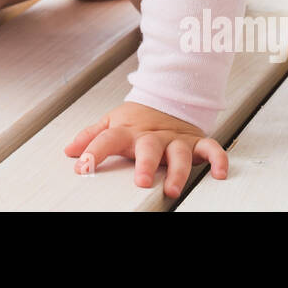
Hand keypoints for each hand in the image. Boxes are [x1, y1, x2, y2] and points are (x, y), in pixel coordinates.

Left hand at [63, 101, 227, 195]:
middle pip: (148, 147)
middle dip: (145, 164)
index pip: (107, 139)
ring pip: (178, 153)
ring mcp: (174, 139)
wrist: (167, 99)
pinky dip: (217, 159)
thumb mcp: (110, 123)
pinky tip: (218, 173)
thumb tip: (69, 151)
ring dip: (177, 170)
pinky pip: (210, 148)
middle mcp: (152, 136)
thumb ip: (90, 136)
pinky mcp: (195, 142)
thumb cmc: (137, 119)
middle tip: (141, 180)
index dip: (94, 151)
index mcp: (127, 131)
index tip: (83, 166)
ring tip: (172, 187)